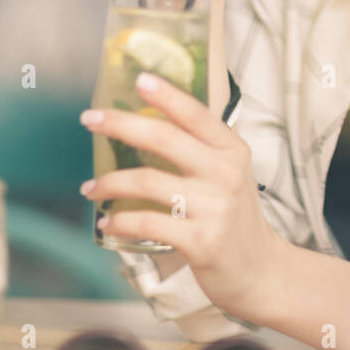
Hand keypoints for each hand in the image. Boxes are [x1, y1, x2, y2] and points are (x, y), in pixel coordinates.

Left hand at [80, 72, 278, 320]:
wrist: (259, 270)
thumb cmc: (235, 218)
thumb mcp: (228, 175)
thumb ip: (200, 150)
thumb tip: (146, 124)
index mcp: (232, 151)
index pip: (196, 115)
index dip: (167, 95)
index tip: (139, 80)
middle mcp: (226, 173)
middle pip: (165, 138)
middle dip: (121, 124)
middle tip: (90, 119)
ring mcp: (214, 207)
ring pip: (148, 182)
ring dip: (111, 183)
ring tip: (91, 188)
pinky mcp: (200, 240)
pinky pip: (146, 223)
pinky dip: (120, 222)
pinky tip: (108, 222)